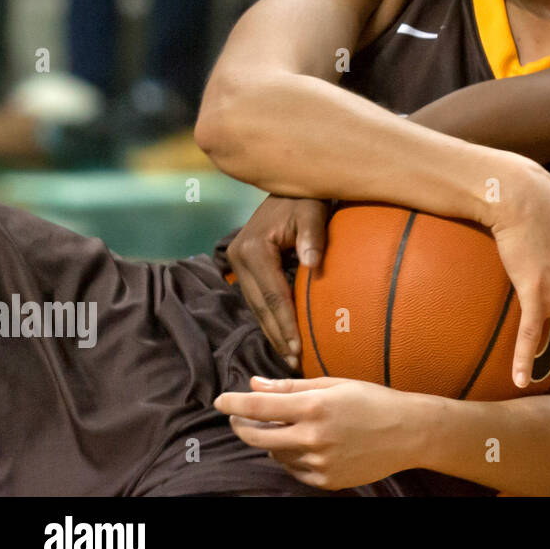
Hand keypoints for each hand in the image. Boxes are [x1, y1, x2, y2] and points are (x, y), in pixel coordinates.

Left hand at [216, 376, 422, 489]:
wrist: (408, 432)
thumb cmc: (373, 400)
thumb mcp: (334, 384)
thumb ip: (291, 387)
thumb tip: (255, 384)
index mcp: (315, 407)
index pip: (259, 407)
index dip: (234, 403)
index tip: (220, 400)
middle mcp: (313, 437)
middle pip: (257, 437)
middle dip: (242, 425)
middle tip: (240, 416)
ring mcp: (318, 462)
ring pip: (276, 454)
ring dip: (273, 440)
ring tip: (292, 426)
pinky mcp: (325, 480)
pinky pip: (294, 469)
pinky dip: (292, 456)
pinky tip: (309, 443)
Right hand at [227, 194, 331, 367]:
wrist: (290, 186)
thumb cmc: (306, 198)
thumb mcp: (313, 212)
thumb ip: (313, 237)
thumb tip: (312, 263)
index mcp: (254, 249)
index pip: (273, 296)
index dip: (286, 323)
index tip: (298, 349)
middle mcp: (239, 258)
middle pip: (260, 306)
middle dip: (277, 335)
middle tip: (294, 362)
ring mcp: (237, 262)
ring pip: (255, 306)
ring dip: (272, 331)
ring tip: (288, 356)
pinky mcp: (243, 265)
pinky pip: (257, 297)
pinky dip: (269, 317)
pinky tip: (281, 334)